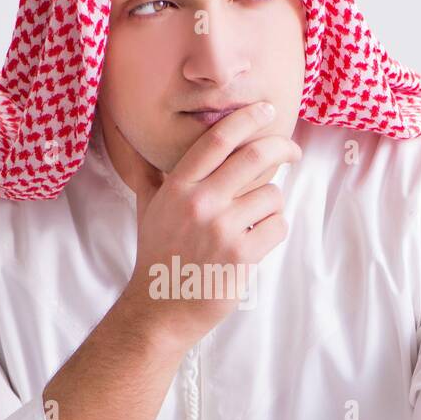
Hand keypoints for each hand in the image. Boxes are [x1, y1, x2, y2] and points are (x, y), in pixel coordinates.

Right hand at [117, 101, 301, 352]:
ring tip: (256, 218)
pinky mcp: (242, 256)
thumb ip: (149, 174)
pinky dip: (275, 229)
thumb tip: (128, 137)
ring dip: (272, 204)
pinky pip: (278, 226)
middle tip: (291, 151)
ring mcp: (222, 230)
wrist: (160, 309)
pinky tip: (258, 240)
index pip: (218, 139)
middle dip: (282, 147)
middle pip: (254, 157)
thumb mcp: (147, 209)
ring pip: (272, 195)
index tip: (267, 110)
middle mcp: (200, 203)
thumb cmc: (157, 256)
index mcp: (178, 187)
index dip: (247, 118)